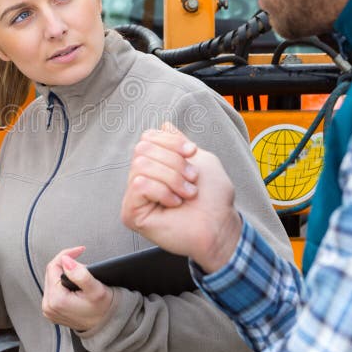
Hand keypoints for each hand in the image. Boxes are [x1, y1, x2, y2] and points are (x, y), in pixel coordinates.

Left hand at [42, 246, 113, 331]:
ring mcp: (49, 310)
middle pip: (51, 272)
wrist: (106, 326)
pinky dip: (63, 282)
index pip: (53, 266)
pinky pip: (54, 289)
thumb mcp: (96, 290)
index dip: (67, 255)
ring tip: (80, 273)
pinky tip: (74, 282)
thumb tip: (65, 260)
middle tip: (83, 265)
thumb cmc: (104, 310)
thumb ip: (80, 274)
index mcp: (56, 300)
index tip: (80, 250)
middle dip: (67, 265)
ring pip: (52, 279)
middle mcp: (48, 306)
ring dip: (65, 272)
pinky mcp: (52, 310)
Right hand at [121, 123, 241, 272]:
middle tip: (191, 179)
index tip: (192, 153)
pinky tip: (175, 204)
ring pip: (141, 165)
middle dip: (174, 162)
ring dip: (172, 178)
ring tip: (187, 193)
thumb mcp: (200, 160)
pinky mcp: (131, 213)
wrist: (220, 225)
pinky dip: (163, 191)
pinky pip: (139, 185)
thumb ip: (179, 143)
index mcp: (155, 165)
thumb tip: (164, 125)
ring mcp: (134, 197)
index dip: (170, 141)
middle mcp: (141, 178)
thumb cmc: (213, 198)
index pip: (147, 137)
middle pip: (142, 148)